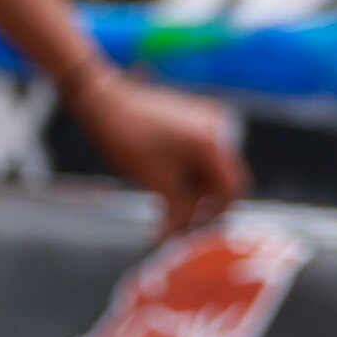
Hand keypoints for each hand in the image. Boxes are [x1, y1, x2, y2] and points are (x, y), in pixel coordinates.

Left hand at [69, 69, 246, 231]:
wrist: (104, 101)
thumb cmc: (131, 139)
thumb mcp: (159, 182)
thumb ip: (179, 211)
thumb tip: (181, 234)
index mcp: (214, 143)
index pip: (231, 188)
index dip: (216, 214)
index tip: (197, 230)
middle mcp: (218, 127)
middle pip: (222, 177)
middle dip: (202, 203)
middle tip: (180, 224)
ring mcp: (206, 118)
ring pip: (210, 166)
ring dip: (194, 189)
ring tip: (170, 207)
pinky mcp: (192, 116)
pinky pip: (200, 151)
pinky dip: (188, 171)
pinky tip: (170, 185)